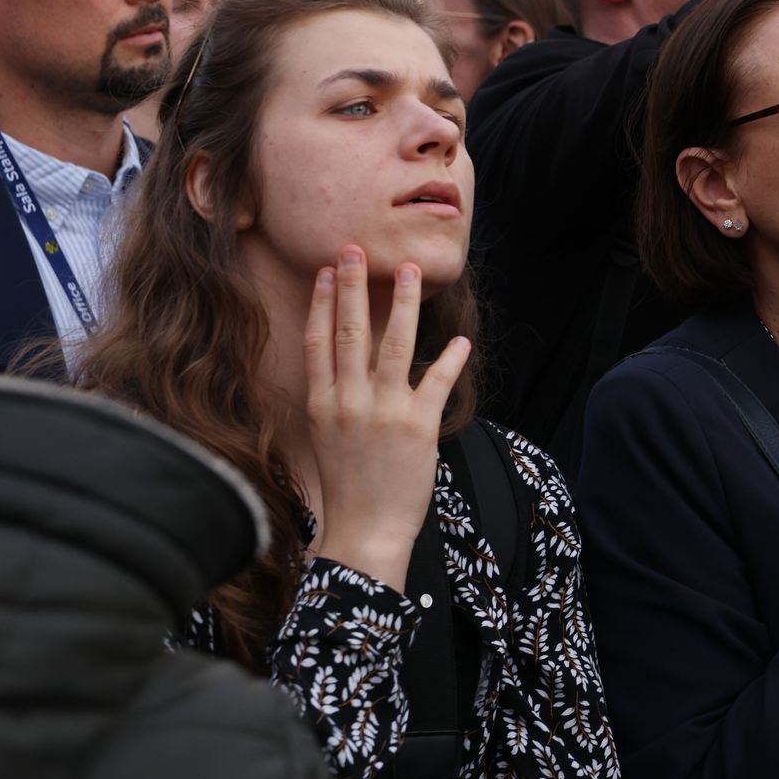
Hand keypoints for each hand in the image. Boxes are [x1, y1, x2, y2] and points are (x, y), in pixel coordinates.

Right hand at [302, 245, 470, 593]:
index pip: (318, 341)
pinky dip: (452, 359)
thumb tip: (343, 364)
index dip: (322, 302)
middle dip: (354, 286)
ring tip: (411, 272)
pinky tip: (460, 341)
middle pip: (350, 331)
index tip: (326, 271)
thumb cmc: (348, 485)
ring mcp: (384, 411)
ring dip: (404, 304)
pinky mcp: (417, 426)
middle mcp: (348, 401)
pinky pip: (437, 381)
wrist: (365, 530)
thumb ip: (336, 397)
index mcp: (322, 403)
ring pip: (395, 344)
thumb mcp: (328, 436)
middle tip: (358, 249)